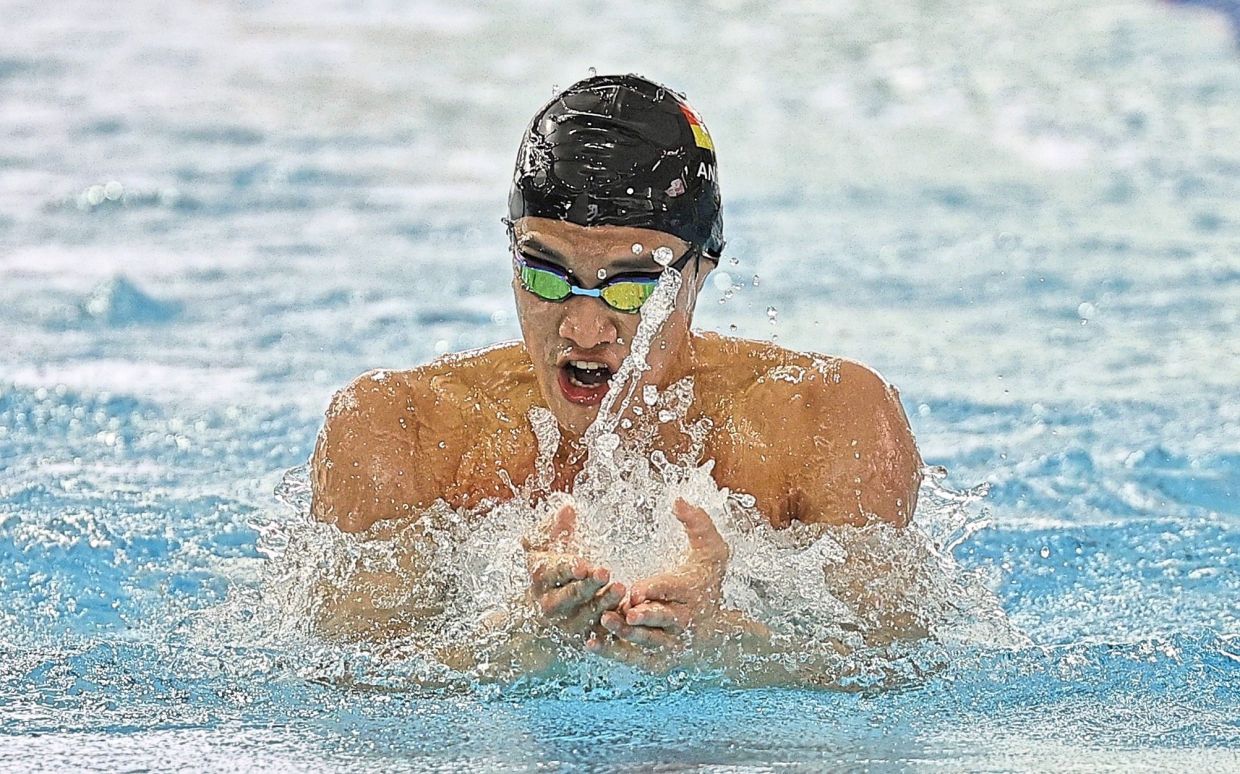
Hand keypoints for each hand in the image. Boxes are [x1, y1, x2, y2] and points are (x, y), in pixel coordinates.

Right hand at [522, 503, 625, 640]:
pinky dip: (606, 635)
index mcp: (542, 577)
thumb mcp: (545, 548)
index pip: (554, 571)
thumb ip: (555, 529)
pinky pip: (596, 639)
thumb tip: (568, 508)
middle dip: (588, 585)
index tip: (582, 564)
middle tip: (606, 572)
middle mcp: (551, 603)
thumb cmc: (550, 572)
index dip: (567, 568)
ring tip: (621, 590)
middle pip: (571, 595)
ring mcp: (567, 623)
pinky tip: (621, 625)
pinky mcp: (582, 639)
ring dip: (603, 605)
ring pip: (586, 616)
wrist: (537, 619)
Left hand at [586, 498, 730, 670]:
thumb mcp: (711, 549)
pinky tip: (591, 642)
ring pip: (648, 641)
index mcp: (694, 592)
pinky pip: (635, 659)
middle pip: (664, 620)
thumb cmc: (705, 581)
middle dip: (647, 616)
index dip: (656, 589)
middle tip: (627, 610)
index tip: (637, 589)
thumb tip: (678, 500)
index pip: (675, 590)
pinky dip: (614, 652)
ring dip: (626, 633)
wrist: (716, 631)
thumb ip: (697, 523)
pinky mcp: (658, 661)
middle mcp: (685, 622)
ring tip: (603, 621)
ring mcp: (671, 644)